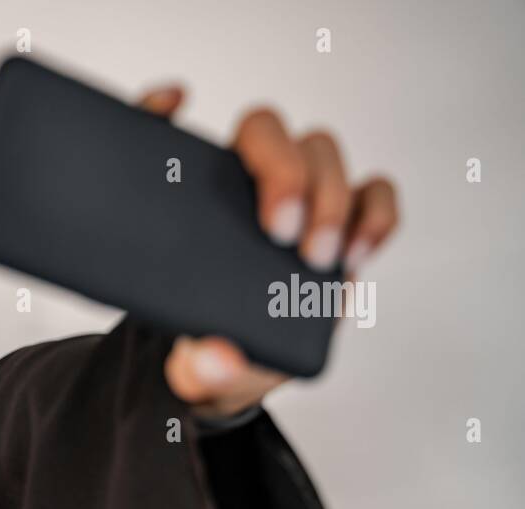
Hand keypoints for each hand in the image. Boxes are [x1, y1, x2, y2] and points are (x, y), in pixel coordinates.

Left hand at [137, 85, 400, 418]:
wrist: (241, 377)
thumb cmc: (204, 356)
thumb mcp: (191, 374)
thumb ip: (197, 371)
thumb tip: (215, 359)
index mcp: (186, 207)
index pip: (165, 138)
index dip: (160, 110)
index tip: (174, 103)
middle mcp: (240, 188)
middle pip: (264, 132)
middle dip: (282, 172)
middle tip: (280, 232)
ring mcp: (296, 199)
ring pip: (319, 151)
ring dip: (330, 197)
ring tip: (319, 258)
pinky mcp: (343, 223)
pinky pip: (374, 192)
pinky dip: (376, 215)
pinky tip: (357, 255)